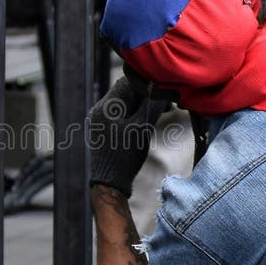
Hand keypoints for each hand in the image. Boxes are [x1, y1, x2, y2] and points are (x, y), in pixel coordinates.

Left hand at [89, 76, 166, 196]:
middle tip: (166, 102)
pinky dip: (134, 113)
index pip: (127, 82)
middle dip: (146, 94)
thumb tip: (163, 88)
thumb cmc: (125, 156)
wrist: (109, 182)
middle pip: (125, 91)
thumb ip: (152, 105)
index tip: (164, 89)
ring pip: (125, 102)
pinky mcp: (104, 127)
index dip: (147, 83)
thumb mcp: (142, 128)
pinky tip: (147, 119)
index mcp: (106, 106)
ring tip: (161, 111)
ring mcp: (100, 119)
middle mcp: (99, 109)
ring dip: (142, 104)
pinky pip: (121, 113)